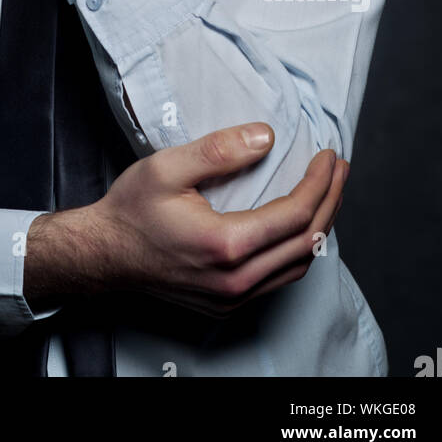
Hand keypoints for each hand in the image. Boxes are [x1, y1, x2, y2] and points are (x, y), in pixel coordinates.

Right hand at [23, 124, 348, 316]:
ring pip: (299, 266)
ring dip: (320, 226)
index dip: (320, 182)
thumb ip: (219, 150)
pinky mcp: (228, 304)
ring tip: (327, 191)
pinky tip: (299, 225)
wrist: (103, 254)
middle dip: (331, 200)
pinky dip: (299, 249)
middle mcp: (236, 280)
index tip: (328, 154)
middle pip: (307, 242)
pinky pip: (280, 279)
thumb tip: (266, 137)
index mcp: (226, 246)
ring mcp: (233, 298)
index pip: (296, 214)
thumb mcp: (167, 167)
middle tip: (338, 167)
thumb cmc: (131, 210)